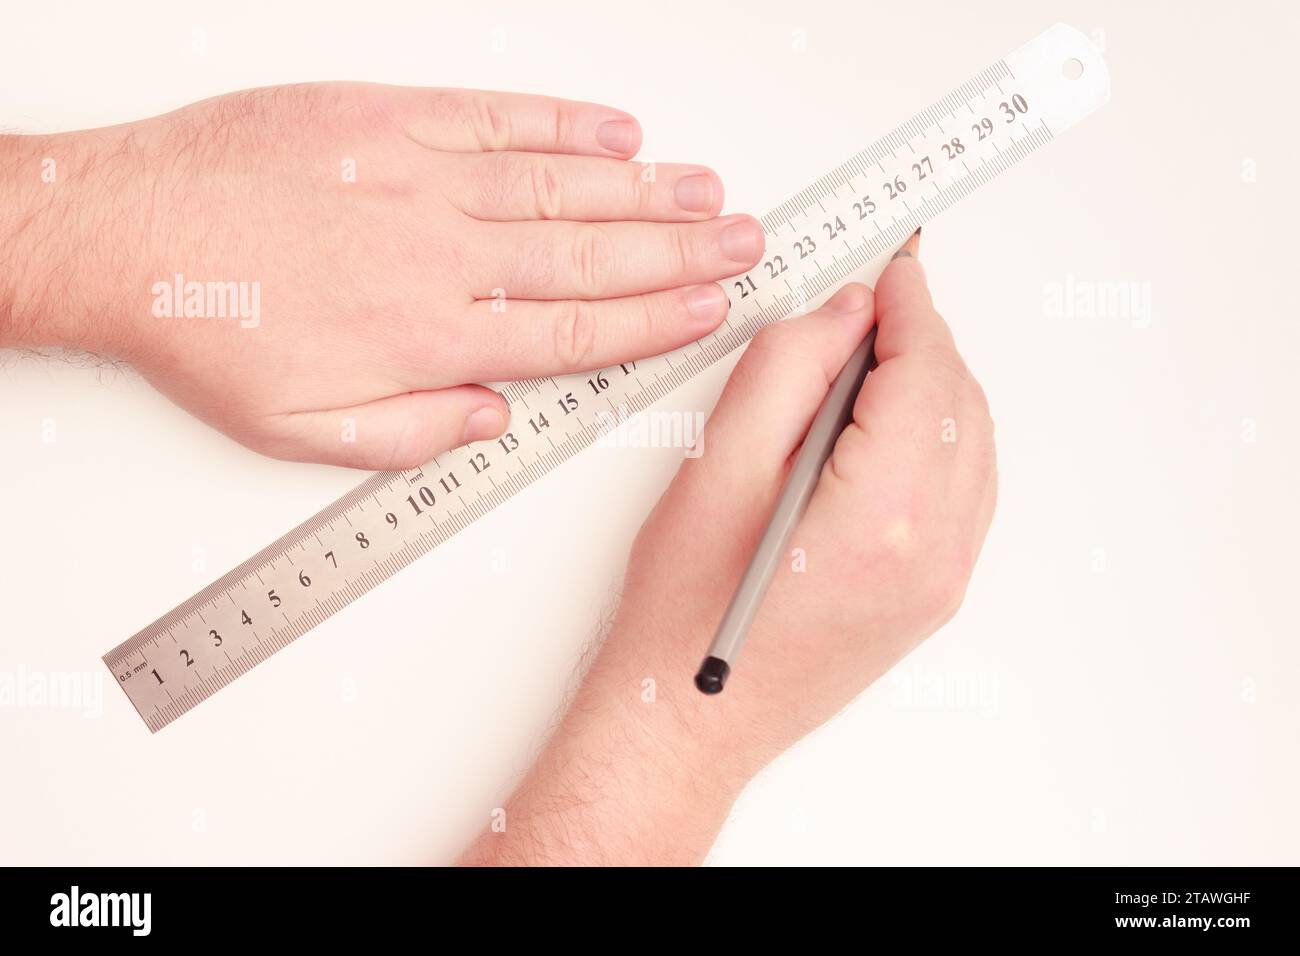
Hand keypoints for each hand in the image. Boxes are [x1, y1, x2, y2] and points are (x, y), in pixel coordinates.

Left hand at [0, 84, 762, 467]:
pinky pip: (497, 118)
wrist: (127, 235)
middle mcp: (441, 254)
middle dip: (681, 251)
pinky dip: (564, 123)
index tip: (709, 308)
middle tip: (743, 241)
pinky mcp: (389, 119)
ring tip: (708, 190)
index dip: (655, 319)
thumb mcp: (301, 432)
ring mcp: (421, 177)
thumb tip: (492, 417)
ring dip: (646, 190)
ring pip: (561, 186)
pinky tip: (616, 131)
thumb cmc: (209, 329)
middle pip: (591, 254)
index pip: (573, 330)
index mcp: (428, 335)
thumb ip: (411, 434)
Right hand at [459, 244, 996, 864]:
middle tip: (874, 306)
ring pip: (970, 449)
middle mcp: (932, 553)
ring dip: (934, 391)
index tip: (894, 269)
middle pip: (959, 406)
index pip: (925, 375)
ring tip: (872, 362)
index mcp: (882, 515)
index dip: (911, 310)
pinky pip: (964, 493)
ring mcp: (940, 582)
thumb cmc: (684, 610)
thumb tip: (847, 316)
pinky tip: (884, 428)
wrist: (687, 717)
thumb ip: (788, 369)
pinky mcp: (931, 598)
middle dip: (924, 343)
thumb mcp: (717, 465)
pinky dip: (938, 441)